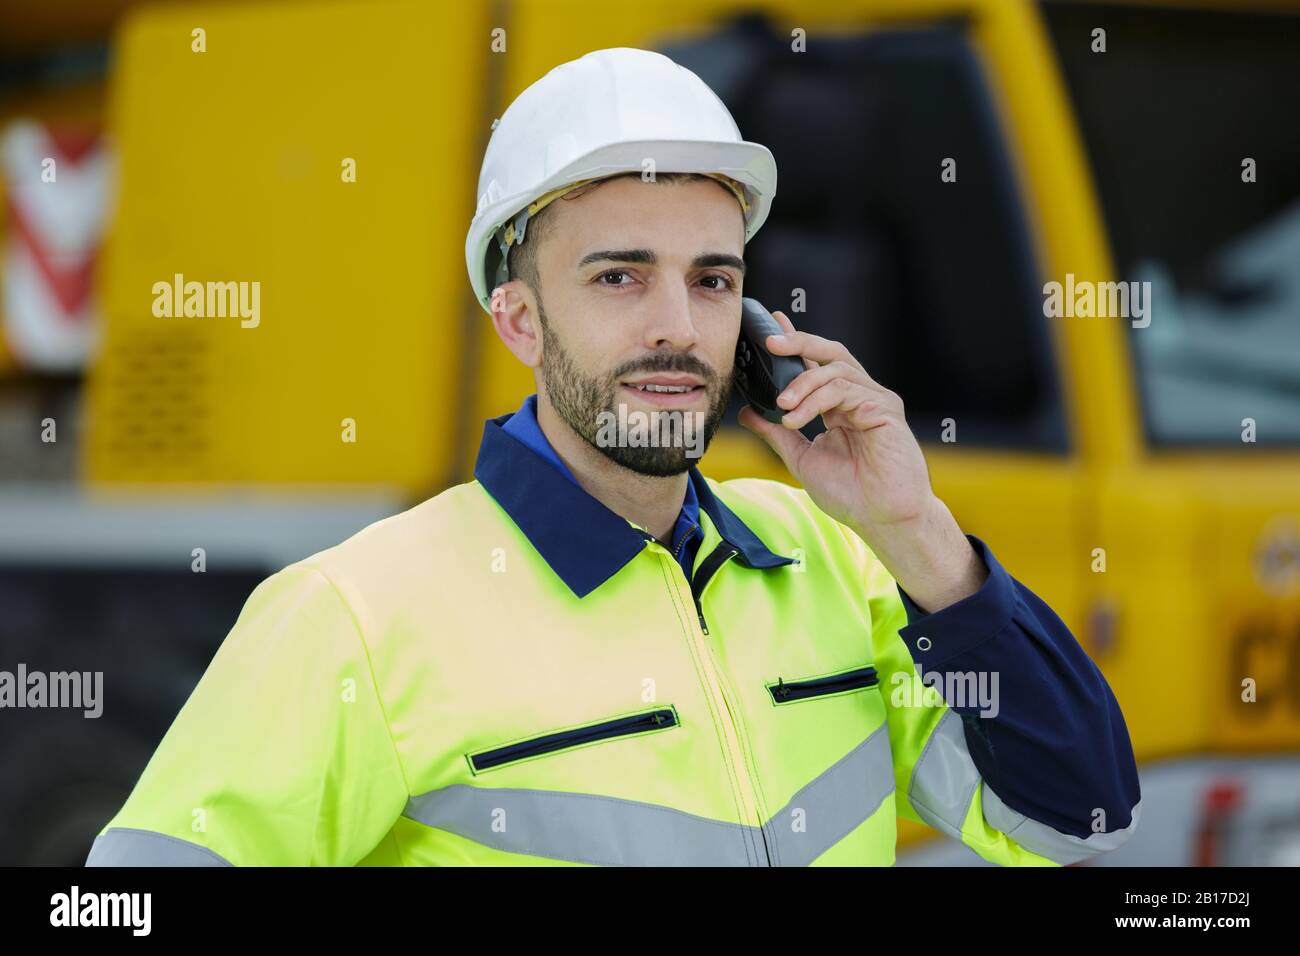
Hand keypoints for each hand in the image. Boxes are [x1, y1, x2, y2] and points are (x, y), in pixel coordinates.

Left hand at [737, 310, 985, 611]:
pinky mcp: (886, 409)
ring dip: (802, 383)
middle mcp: (860, 398)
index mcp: (842, 406)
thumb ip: (777, 433)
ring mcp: (875, 401)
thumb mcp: (801, 458)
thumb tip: (749, 411)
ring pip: (835, 370)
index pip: (818, 365)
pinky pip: (845, 390)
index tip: (770, 328)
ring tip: (781, 406)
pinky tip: (795, 418)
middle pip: (831, 353)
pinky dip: (815, 400)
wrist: (882, 519)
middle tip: (771, 343)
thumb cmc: (850, 494)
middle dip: (800, 343)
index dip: (796, 345)